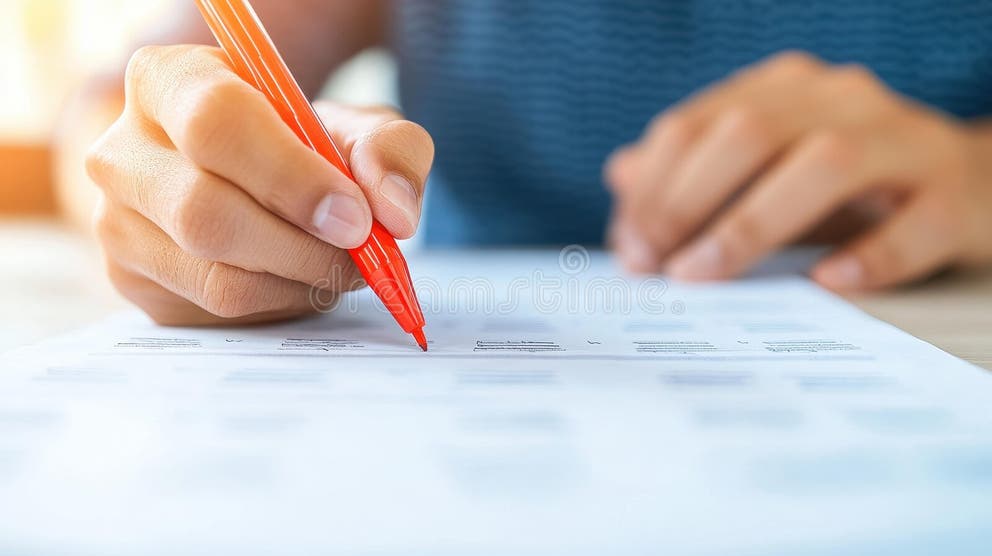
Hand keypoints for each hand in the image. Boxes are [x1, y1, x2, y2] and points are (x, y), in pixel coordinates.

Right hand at [88, 45, 433, 324]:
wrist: (260, 188)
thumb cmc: (304, 149)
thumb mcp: (358, 131)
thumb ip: (390, 153)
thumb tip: (392, 212)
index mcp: (167, 81)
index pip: (216, 123)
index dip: (292, 177)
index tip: (355, 217)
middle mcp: (121, 149)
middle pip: (205, 212)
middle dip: (303, 246)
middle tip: (358, 253)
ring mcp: (115, 222)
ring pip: (214, 274)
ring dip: (298, 281)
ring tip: (334, 264)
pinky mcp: (131, 280)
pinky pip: (215, 310)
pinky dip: (277, 303)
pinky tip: (296, 278)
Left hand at [606, 51, 991, 289]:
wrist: (966, 185)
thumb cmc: (846, 187)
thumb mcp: (763, 173)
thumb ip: (695, 173)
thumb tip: (621, 177)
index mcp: (785, 90)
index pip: (698, 124)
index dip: (653, 186)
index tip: (628, 248)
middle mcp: (841, 99)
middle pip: (749, 132)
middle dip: (685, 201)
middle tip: (652, 266)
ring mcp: (903, 142)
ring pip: (824, 164)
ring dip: (750, 224)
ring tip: (701, 276)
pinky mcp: (952, 197)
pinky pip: (914, 223)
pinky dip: (868, 255)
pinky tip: (824, 282)